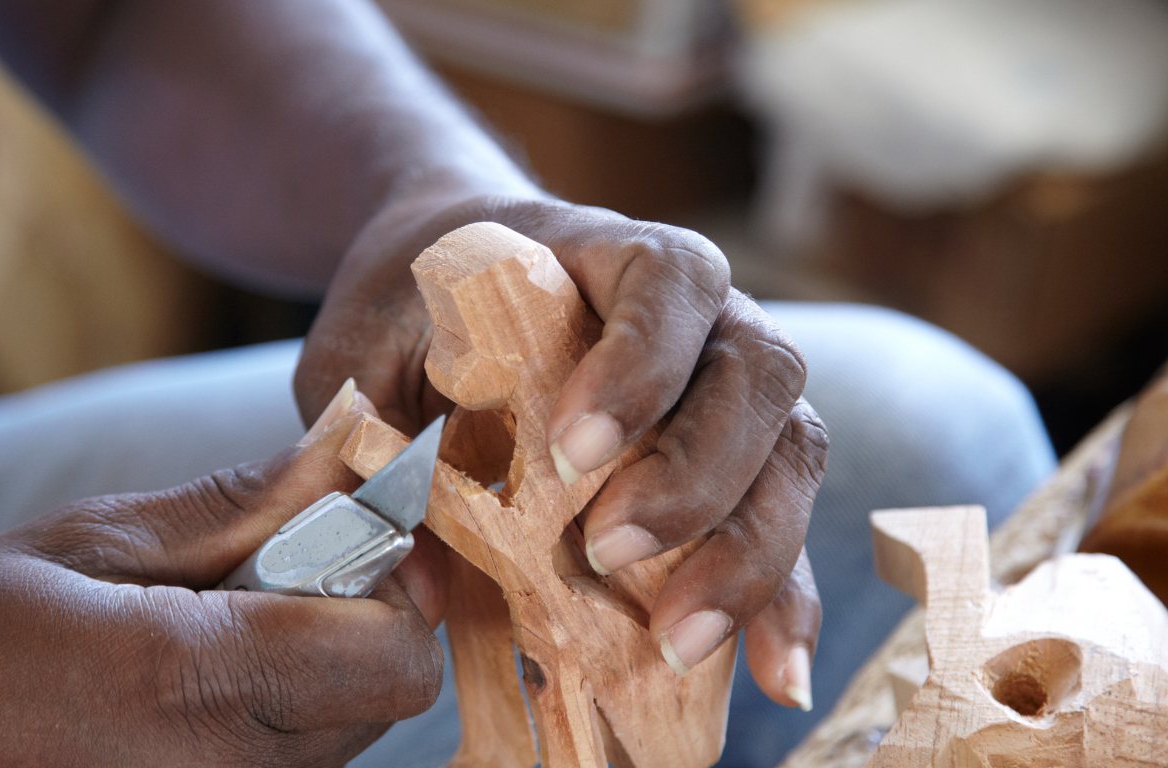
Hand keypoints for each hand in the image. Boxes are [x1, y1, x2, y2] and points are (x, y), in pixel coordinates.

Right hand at [0, 394, 446, 766]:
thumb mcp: (81, 545)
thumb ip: (230, 506)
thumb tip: (337, 455)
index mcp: (198, 685)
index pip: (396, 652)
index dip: (400, 579)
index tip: (360, 523)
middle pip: (388, 690)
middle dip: (366, 610)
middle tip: (281, 562)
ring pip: (350, 728)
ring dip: (326, 659)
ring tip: (225, 620)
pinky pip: (297, 762)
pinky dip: (285, 707)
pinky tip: (205, 677)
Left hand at [296, 193, 826, 706]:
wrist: (462, 272)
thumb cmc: (426, 302)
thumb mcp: (374, 345)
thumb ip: (380, 434)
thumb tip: (423, 588)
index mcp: (620, 256)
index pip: (668, 284)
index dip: (639, 366)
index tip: (571, 452)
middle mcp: (710, 314)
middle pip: (758, 377)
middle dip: (695, 478)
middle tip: (607, 552)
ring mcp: (738, 388)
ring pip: (793, 454)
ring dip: (748, 553)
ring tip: (676, 643)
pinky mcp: (745, 463)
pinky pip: (787, 523)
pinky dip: (787, 599)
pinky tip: (773, 671)